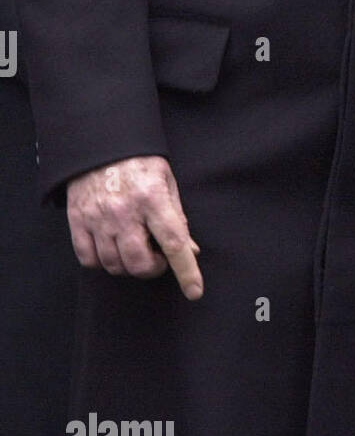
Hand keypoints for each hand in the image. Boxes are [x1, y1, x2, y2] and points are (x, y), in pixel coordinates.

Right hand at [66, 155, 202, 299]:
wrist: (101, 144)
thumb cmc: (140, 162)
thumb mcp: (167, 181)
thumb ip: (177, 217)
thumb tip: (191, 250)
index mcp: (153, 197)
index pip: (174, 241)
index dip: (186, 270)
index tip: (195, 291)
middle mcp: (124, 210)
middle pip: (139, 262)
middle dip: (152, 269)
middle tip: (157, 258)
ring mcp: (98, 217)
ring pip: (114, 265)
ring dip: (128, 265)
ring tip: (135, 248)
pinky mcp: (78, 220)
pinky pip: (88, 259)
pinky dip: (102, 262)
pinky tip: (112, 248)